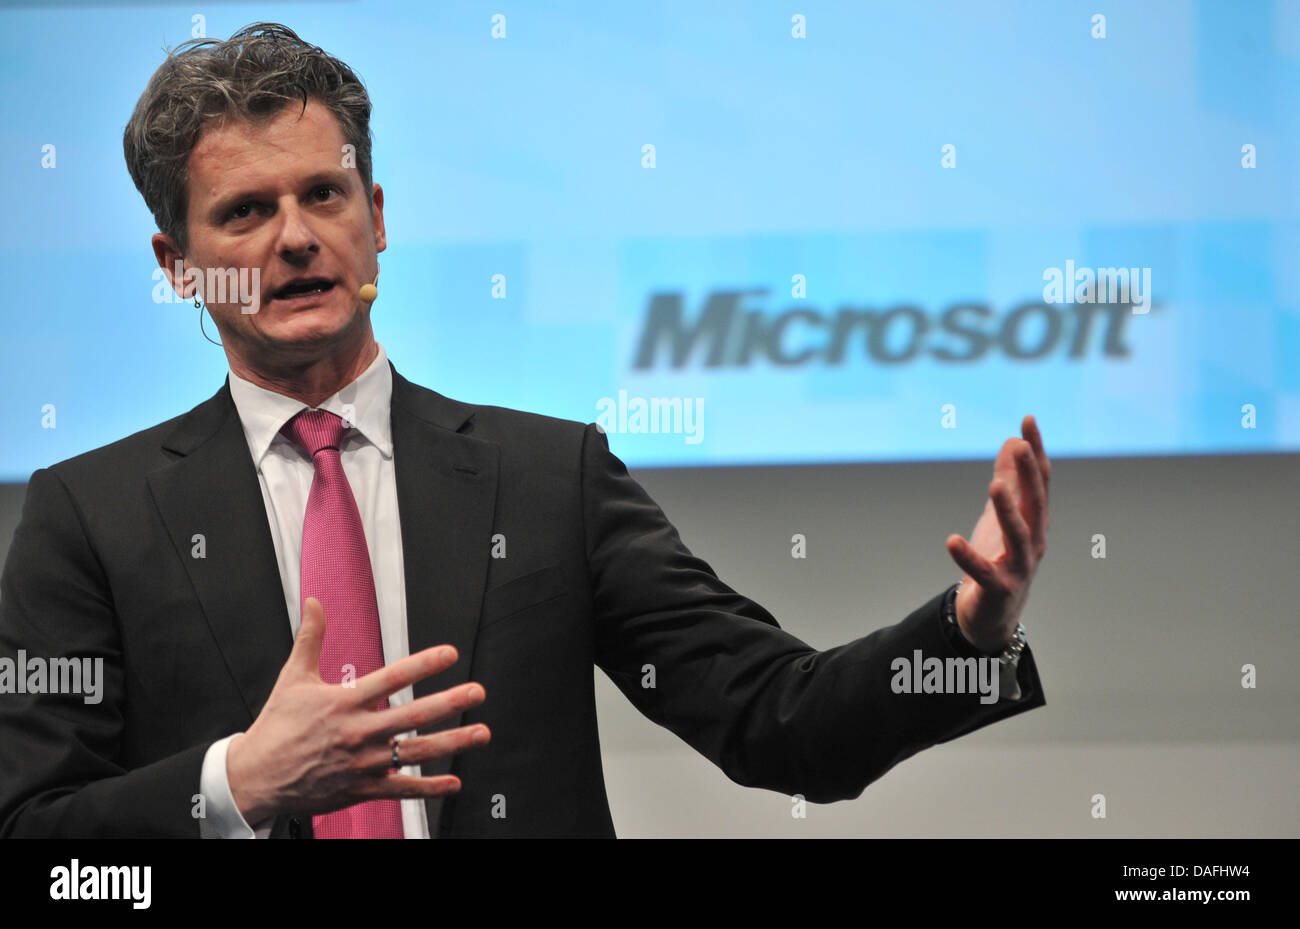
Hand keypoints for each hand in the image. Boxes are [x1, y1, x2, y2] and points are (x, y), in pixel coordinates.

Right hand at [226, 596, 489, 824]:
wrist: (256, 777)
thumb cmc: (277, 728)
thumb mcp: (292, 677)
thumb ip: (311, 638)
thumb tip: (315, 603)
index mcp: (344, 702)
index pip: (391, 677)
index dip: (423, 664)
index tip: (450, 654)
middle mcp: (357, 732)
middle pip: (412, 715)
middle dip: (448, 703)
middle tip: (477, 692)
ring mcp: (362, 762)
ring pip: (415, 752)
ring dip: (451, 743)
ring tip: (480, 733)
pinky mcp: (362, 788)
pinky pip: (401, 788)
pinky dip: (429, 787)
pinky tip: (453, 782)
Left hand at [944, 415, 1050, 652]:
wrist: (993, 614)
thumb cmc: (999, 559)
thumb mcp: (1001, 516)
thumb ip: (1008, 480)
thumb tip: (1011, 441)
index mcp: (1034, 521)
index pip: (1038, 481)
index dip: (1035, 450)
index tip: (1027, 420)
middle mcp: (1033, 541)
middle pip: (1035, 504)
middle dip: (1029, 474)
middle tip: (1021, 446)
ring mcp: (1019, 566)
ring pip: (1017, 536)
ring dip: (1007, 511)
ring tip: (993, 486)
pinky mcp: (999, 589)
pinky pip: (983, 572)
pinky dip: (968, 557)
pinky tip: (951, 541)